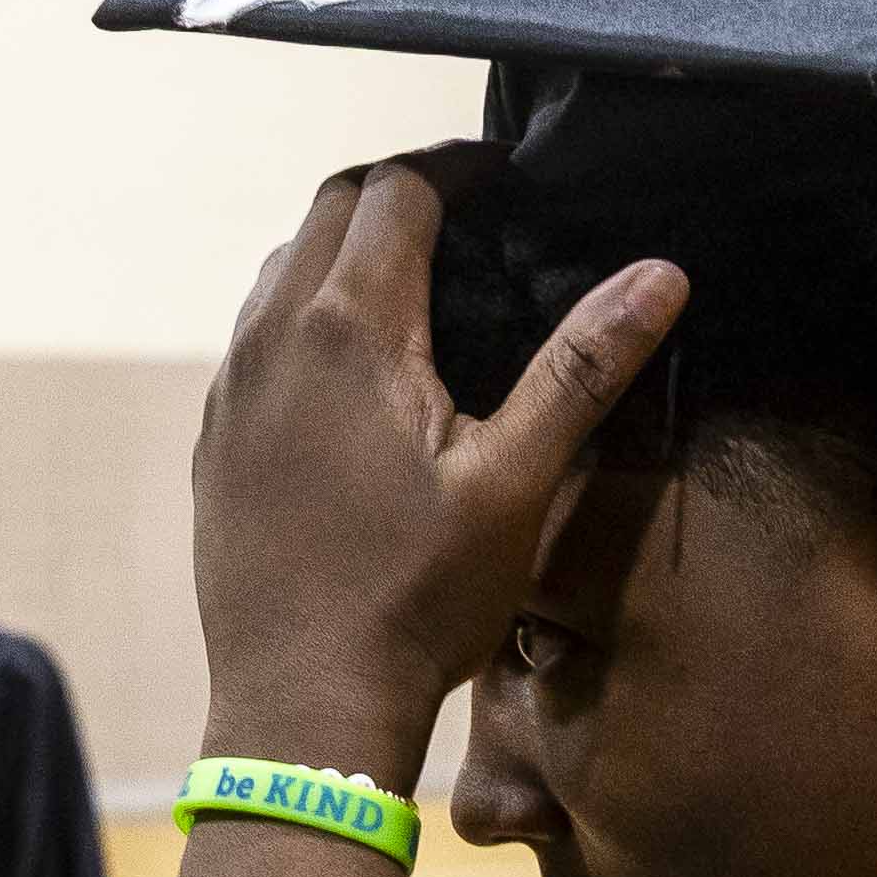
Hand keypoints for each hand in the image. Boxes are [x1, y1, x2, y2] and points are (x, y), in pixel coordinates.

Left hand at [188, 152, 682, 789]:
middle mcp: (271, 337)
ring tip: (418, 280)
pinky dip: (304, 314)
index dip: (458, 168)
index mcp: (347, 327)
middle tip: (470, 216)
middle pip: (330, 209)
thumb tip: (660, 274)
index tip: (508, 178)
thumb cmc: (415, 601)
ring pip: (282, 269)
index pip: (398, 189)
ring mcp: (232, 389)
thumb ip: (582, 367)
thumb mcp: (517, 481)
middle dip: (400, 193)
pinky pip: (255, 337)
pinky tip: (357, 367)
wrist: (302, 708)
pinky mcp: (216, 438)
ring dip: (344, 250)